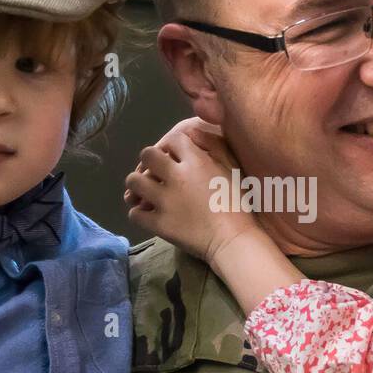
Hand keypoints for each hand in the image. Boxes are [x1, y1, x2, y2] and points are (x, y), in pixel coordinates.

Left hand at [124, 118, 260, 262]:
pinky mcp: (158, 223)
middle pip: (147, 155)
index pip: (173, 139)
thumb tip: (193, 132)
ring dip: (138, 185)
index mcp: (196, 162)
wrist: (234, 241)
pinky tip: (149, 214)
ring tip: (146, 192)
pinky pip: (135, 213)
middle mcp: (176, 177)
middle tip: (156, 172)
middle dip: (149, 161)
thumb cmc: (238, 205)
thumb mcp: (232, 168)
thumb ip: (214, 146)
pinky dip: (140, 213)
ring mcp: (164, 201)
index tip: (175, 156)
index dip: (172, 146)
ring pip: (134, 182)